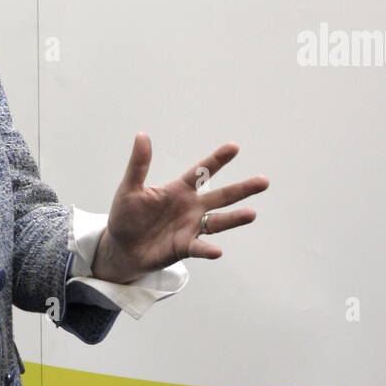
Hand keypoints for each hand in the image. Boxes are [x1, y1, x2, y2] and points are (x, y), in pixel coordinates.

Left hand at [92, 135, 268, 282]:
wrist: (121, 247)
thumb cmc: (126, 216)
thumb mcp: (129, 188)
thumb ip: (139, 164)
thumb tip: (142, 135)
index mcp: (179, 190)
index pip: (201, 172)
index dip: (217, 160)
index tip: (234, 147)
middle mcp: (191, 207)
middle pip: (221, 196)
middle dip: (242, 189)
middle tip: (264, 181)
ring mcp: (190, 228)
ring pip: (217, 222)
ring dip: (234, 218)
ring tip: (252, 214)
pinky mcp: (184, 247)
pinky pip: (199, 248)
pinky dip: (207, 250)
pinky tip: (216, 251)